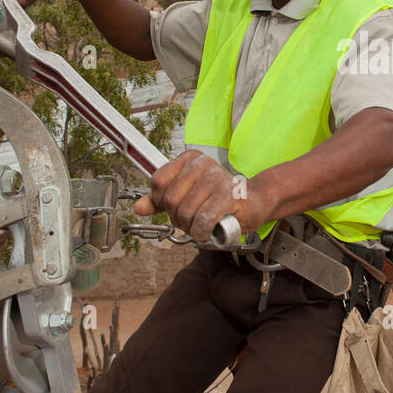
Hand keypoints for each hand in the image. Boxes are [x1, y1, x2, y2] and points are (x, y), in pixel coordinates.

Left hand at [134, 151, 270, 243]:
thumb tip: (138, 208)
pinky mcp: (229, 195)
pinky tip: (207, 233)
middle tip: (192, 221)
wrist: (254, 202)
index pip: (159, 182)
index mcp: (190, 159)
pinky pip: (203, 219)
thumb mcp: (188, 196)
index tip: (176, 208)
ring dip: (192, 228)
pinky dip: (202, 232)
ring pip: (185, 212)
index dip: (162, 202)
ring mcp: (216, 178)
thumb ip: (161, 201)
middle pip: (171, 199)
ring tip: (203, 226)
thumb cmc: (220, 199)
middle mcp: (203, 164)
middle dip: (178, 218)